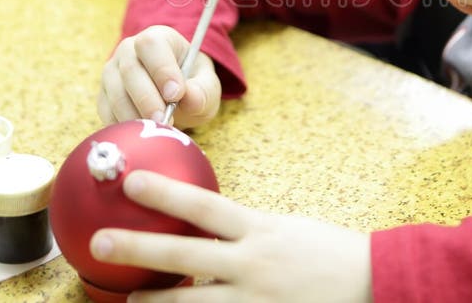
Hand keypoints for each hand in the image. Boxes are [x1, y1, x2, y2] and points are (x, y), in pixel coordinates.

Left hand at [90, 171, 372, 302]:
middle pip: (185, 256)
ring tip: (126, 297)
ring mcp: (255, 299)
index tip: (131, 181)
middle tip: (98, 240)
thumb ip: (248, 229)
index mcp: (261, 231)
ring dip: (156, 299)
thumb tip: (208, 226)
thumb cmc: (329, 253)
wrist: (373, 283)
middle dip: (139, 246)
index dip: (165, 193)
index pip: (204, 207)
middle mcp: (253, 264)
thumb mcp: (287, 228)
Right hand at [99, 25, 221, 128]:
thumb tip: (190, 98)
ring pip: (116, 93)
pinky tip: (141, 134)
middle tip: (164, 121)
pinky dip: (123, 125)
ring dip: (135, 115)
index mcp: (158, 38)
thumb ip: (202, 91)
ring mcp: (112, 73)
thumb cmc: (192, 84)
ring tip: (155, 130)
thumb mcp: (206, 85)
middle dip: (147, 99)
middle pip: (130, 70)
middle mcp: (129, 51)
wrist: (175, 96)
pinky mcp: (104, 97)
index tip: (176, 94)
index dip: (161, 69)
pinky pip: (107, 112)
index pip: (151, 45)